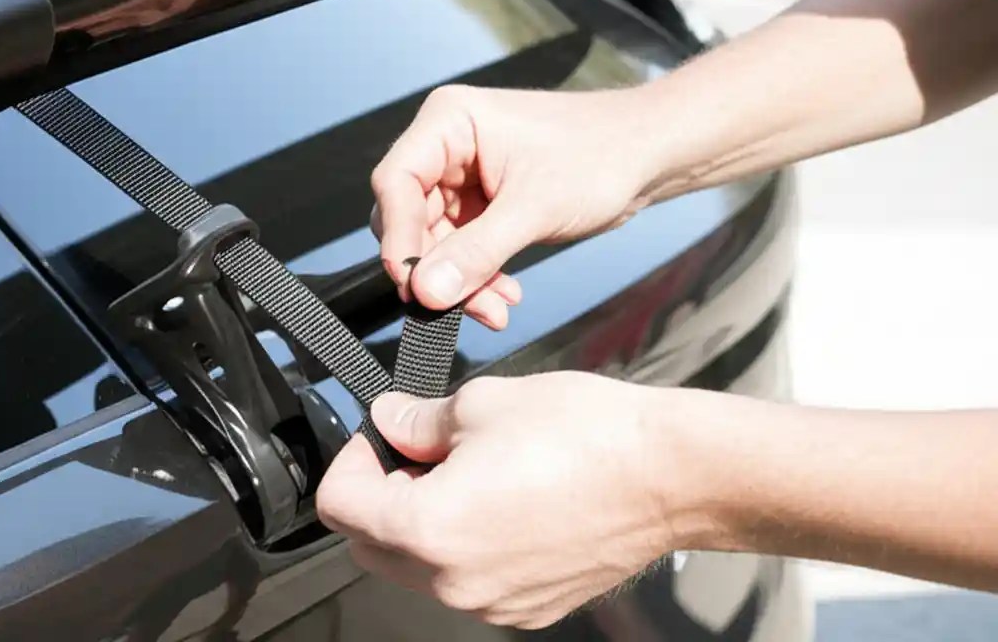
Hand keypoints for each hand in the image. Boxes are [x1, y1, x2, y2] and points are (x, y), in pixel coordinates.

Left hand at [316, 372, 700, 629]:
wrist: (672, 475)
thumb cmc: (591, 438)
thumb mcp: (481, 403)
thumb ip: (417, 419)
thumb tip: (390, 421)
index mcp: (430, 529)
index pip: (340, 506)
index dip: (351, 460)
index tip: (376, 437)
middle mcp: (455, 581)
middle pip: (371, 546)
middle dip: (379, 496)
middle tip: (417, 452)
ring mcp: (493, 603)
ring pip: (419, 568)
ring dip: (421, 523)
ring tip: (467, 473)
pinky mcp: (527, 608)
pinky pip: (469, 582)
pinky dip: (466, 547)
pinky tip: (502, 502)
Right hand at [370, 86, 664, 328]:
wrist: (650, 154)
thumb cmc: (602, 155)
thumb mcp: (535, 208)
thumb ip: (475, 252)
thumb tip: (424, 292)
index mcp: (449, 122)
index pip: (396, 183)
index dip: (398, 239)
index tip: (412, 287)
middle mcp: (447, 146)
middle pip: (410, 218)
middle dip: (436, 268)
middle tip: (458, 307)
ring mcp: (463, 176)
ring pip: (435, 242)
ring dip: (461, 281)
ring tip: (496, 309)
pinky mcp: (482, 202)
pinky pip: (462, 248)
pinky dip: (478, 276)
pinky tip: (504, 296)